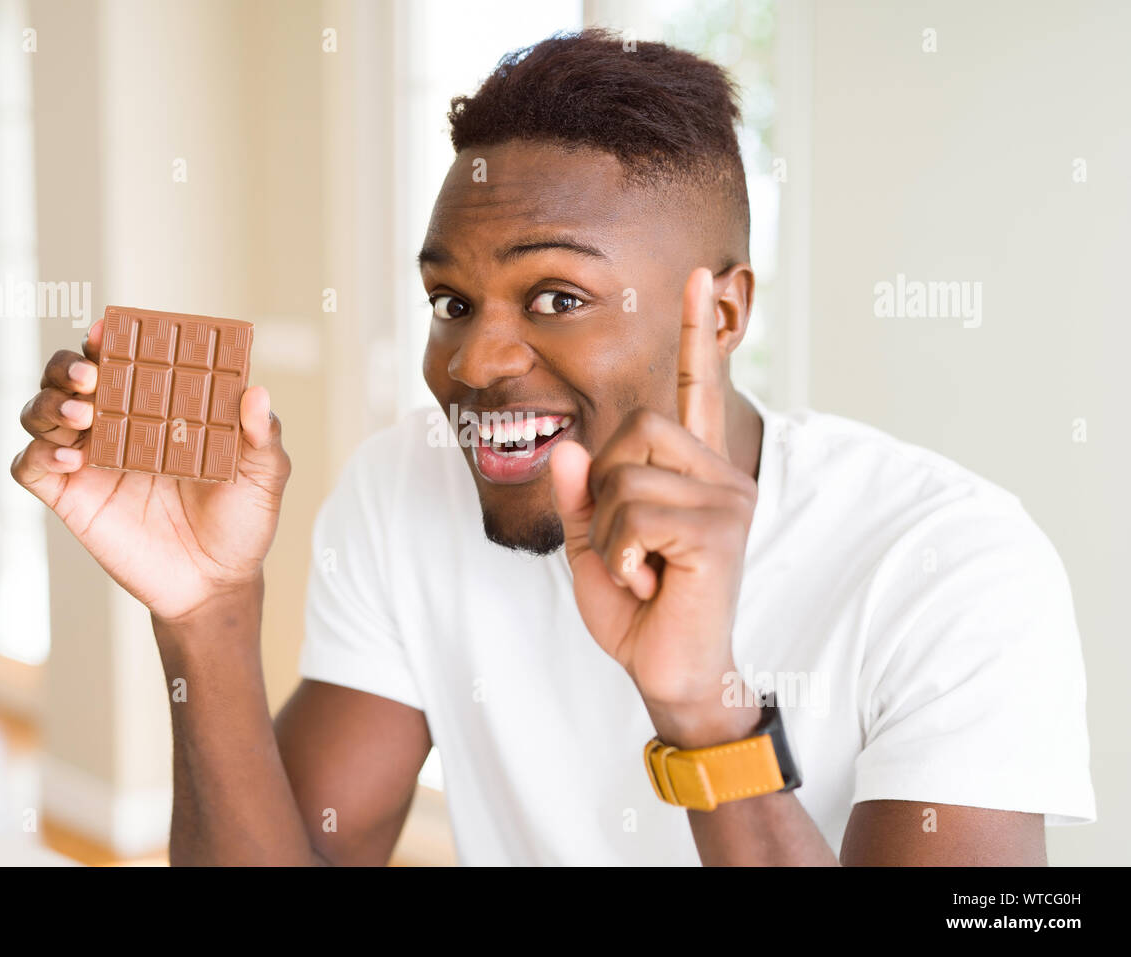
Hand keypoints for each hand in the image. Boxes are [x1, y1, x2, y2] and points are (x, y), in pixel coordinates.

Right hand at [10, 319, 290, 622]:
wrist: (217, 584)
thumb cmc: (242, 523)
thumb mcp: (264, 476)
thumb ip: (262, 435)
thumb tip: (256, 392)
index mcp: (157, 408)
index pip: (120, 360)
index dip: (108, 339)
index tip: (108, 330)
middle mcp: (116, 426)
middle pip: (68, 377)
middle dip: (69, 366)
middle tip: (92, 377)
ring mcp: (89, 461)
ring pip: (40, 412)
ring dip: (50, 403)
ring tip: (83, 416)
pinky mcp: (70, 498)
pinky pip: (31, 466)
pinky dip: (39, 454)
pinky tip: (72, 460)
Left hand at [550, 268, 759, 746]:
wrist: (672, 673)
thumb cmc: (640, 612)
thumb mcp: (594, 547)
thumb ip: (579, 495)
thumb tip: (566, 444)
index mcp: (692, 472)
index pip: (697, 389)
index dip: (696, 334)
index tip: (700, 275)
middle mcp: (719, 473)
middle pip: (634, 425)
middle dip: (605, 485)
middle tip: (626, 544)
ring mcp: (725, 497)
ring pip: (626, 473)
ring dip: (611, 530)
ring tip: (641, 570)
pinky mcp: (720, 527)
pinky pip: (636, 511)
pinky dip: (623, 553)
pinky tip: (650, 582)